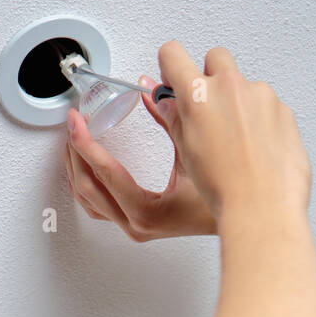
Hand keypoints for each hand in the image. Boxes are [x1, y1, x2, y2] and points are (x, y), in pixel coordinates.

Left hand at [64, 74, 217, 240]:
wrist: (243, 220)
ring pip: (88, 200)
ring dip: (77, 167)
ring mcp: (134, 227)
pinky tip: (85, 163)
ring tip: (74, 138)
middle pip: (87, 188)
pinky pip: (98, 205)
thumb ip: (170, 118)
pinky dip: (87, 182)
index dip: (85, 143)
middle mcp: (137, 223)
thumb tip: (152, 89)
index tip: (76, 121)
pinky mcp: (136, 224)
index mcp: (148, 211)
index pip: (105, 174)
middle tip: (72, 123)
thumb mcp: (194, 151)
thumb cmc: (225, 196)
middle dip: (75, 152)